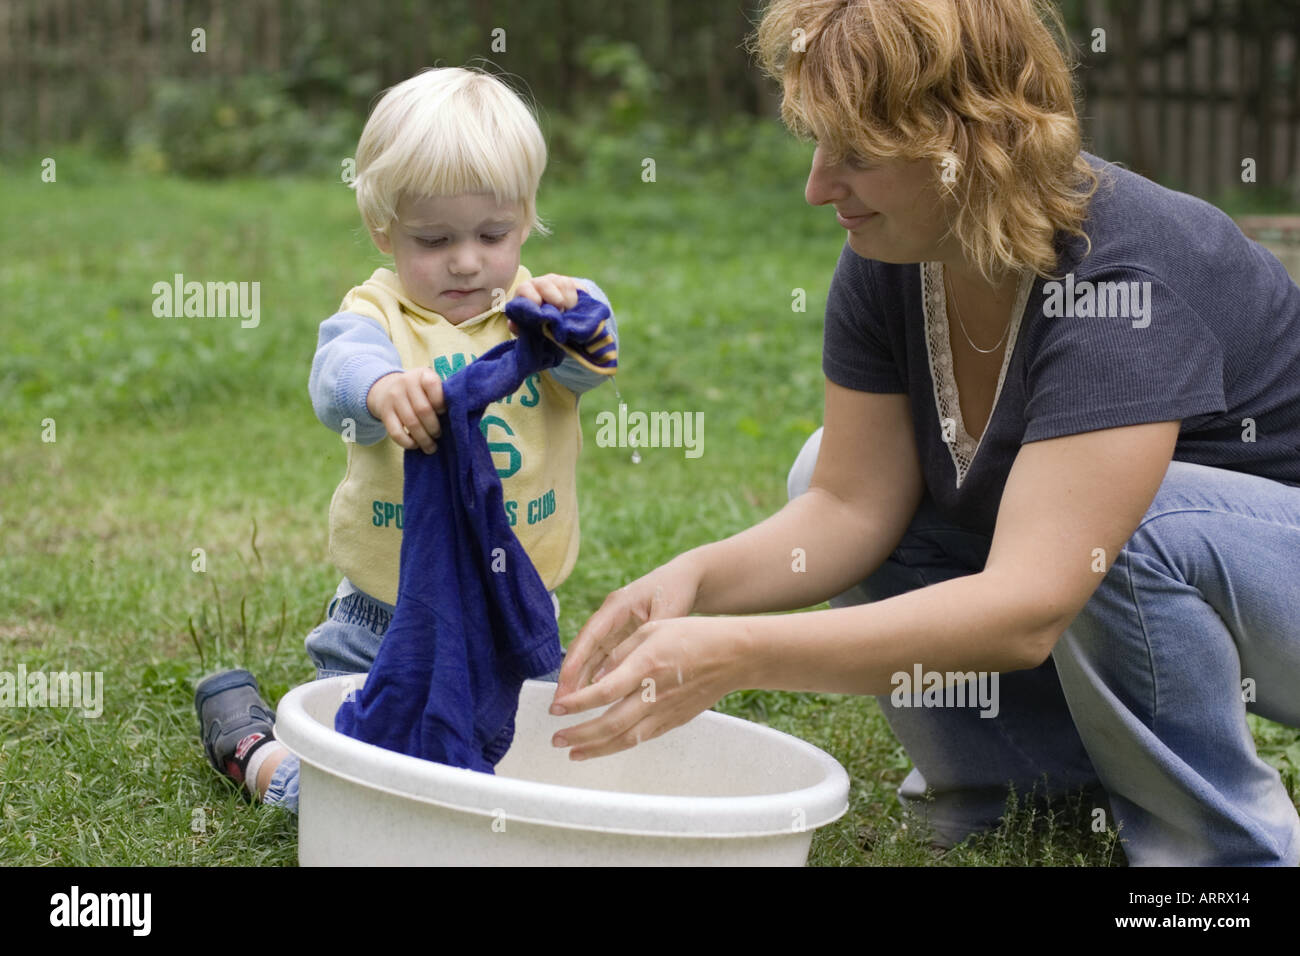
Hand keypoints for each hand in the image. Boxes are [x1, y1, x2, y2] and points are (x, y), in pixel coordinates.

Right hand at [365, 368, 444, 452]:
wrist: (385, 388)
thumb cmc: (418, 390)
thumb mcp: (428, 384)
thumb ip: (441, 394)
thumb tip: (457, 416)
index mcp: (422, 375)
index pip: (432, 385)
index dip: (441, 402)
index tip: (444, 413)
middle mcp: (406, 383)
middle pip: (423, 410)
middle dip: (434, 427)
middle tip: (439, 435)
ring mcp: (393, 397)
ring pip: (411, 423)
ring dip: (424, 439)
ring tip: (431, 447)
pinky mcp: (384, 412)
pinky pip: (396, 432)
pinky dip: (407, 443)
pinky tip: (415, 445)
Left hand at [507, 273, 579, 332]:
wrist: (557, 323)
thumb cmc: (538, 326)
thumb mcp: (528, 329)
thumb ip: (520, 327)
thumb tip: (513, 325)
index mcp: (525, 293)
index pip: (524, 289)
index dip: (531, 298)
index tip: (540, 309)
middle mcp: (540, 284)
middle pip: (545, 283)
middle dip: (553, 297)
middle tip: (560, 311)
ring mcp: (557, 282)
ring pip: (563, 284)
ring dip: (568, 300)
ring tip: (568, 313)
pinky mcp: (573, 284)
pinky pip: (577, 287)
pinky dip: (578, 299)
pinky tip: (576, 309)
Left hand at [547, 615, 751, 760]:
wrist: (734, 655)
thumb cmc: (692, 635)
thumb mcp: (653, 629)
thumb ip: (621, 652)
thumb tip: (595, 674)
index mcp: (647, 665)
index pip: (605, 691)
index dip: (578, 703)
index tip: (557, 708)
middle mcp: (655, 693)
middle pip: (611, 723)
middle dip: (579, 734)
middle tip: (556, 739)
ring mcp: (666, 710)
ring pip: (625, 738)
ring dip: (595, 748)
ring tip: (572, 752)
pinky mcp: (674, 720)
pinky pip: (642, 738)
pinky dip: (619, 745)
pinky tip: (603, 747)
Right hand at [555, 558, 701, 698]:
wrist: (688, 578)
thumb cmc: (676, 590)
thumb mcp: (667, 612)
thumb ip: (649, 639)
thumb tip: (627, 668)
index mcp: (617, 605)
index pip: (590, 635)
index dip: (575, 660)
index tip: (564, 682)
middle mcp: (610, 616)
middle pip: (585, 648)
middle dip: (571, 675)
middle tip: (559, 702)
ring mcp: (615, 626)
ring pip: (592, 656)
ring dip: (580, 678)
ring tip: (568, 704)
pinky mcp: (622, 635)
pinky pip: (605, 658)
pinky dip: (597, 675)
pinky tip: (590, 695)